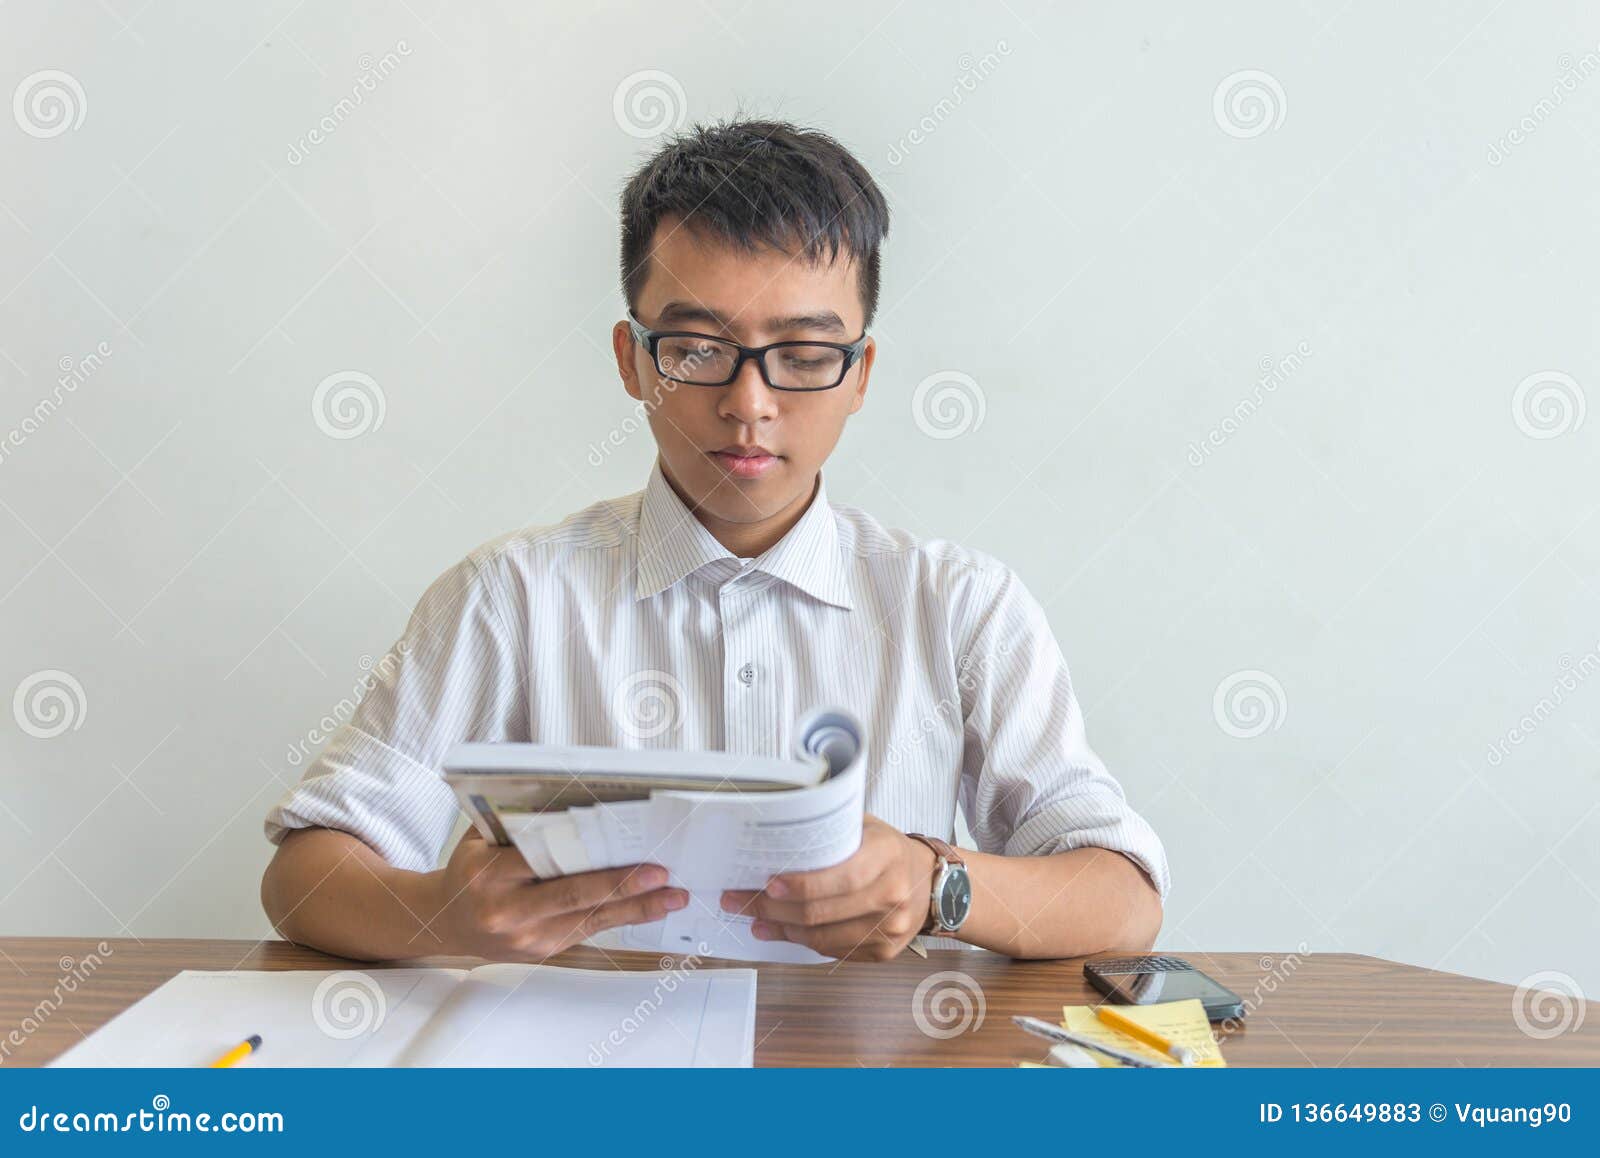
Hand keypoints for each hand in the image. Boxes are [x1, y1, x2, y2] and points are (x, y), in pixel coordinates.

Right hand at [430, 828, 687, 960]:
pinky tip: (652, 907)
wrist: (446, 922)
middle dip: (623, 885)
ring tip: (674, 895)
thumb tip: (576, 800)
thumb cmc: (469, 870)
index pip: (543, 860)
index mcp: (487, 875)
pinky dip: (623, 918)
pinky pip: (589, 931)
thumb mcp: (480, 840)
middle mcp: (507, 911)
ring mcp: (526, 938)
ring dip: (637, 908)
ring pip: (590, 919)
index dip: (584, 853)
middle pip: (573, 895)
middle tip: (662, 873)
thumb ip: (519, 825)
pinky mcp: (543, 952)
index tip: (623, 841)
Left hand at [720, 815, 936, 960]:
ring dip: (782, 930)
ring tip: (755, 921)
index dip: (800, 884)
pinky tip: (784, 932)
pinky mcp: (884, 952)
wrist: (931, 883)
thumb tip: (774, 839)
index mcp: (887, 854)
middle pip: (821, 912)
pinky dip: (804, 942)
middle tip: (740, 903)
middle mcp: (892, 893)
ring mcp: (891, 928)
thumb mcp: (865, 826)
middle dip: (773, 910)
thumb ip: (829, 831)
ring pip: (823, 938)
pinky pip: (833, 951)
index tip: (766, 884)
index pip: (840, 876)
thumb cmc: (887, 851)